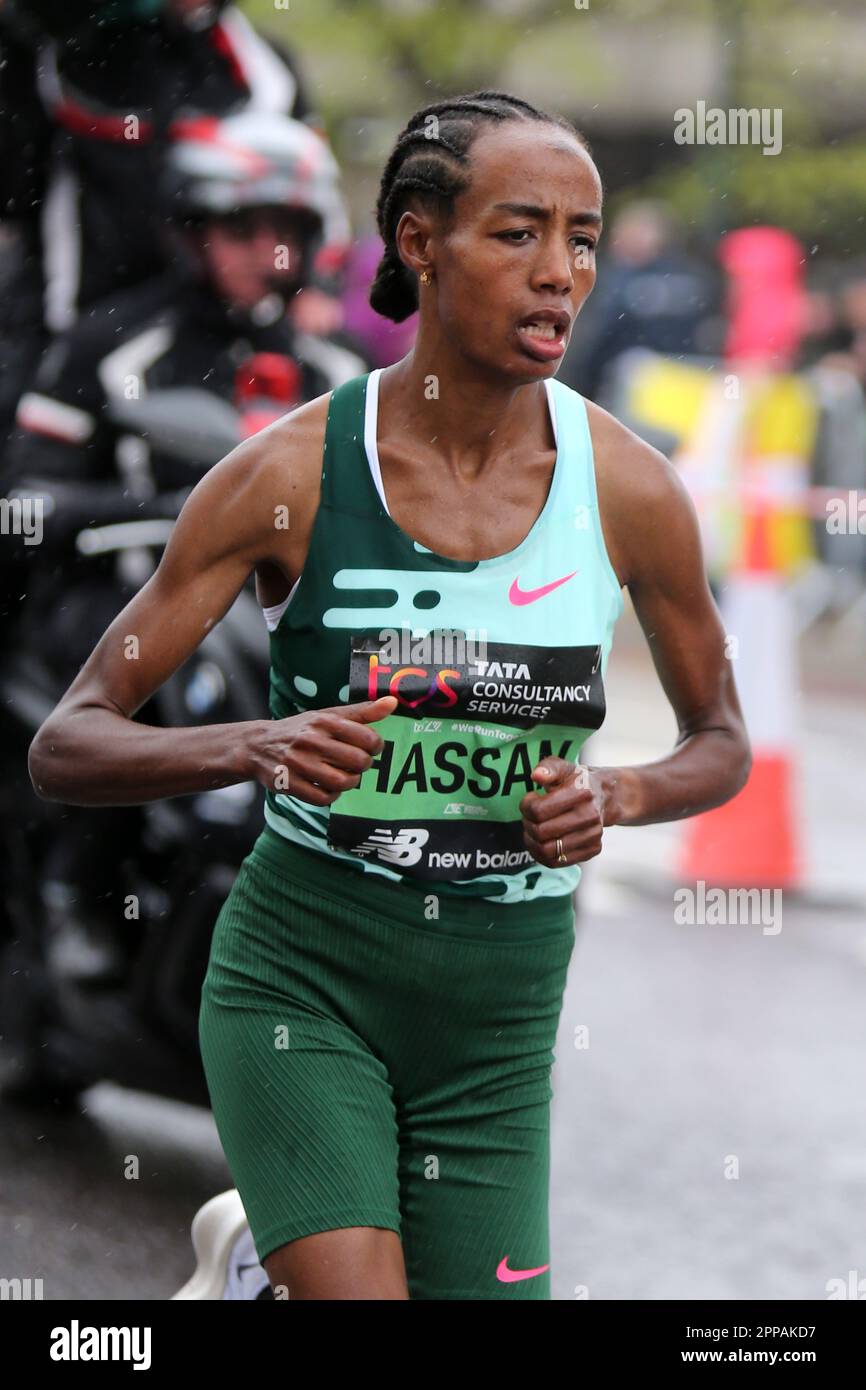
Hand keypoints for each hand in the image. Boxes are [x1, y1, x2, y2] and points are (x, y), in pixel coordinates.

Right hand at [248, 695, 397, 805]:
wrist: (257, 745)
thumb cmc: (301, 730)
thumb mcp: (328, 715)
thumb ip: (362, 711)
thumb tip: (393, 703)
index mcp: (324, 721)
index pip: (367, 737)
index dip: (376, 746)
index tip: (371, 748)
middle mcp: (311, 740)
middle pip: (358, 761)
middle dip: (364, 765)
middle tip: (358, 764)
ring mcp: (298, 763)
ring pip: (342, 782)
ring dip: (350, 782)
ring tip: (346, 776)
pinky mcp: (289, 784)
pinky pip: (323, 798)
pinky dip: (332, 796)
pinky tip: (329, 787)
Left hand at [519, 756, 606, 868]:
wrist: (605, 796)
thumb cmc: (576, 781)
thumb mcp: (563, 767)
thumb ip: (548, 768)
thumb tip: (537, 776)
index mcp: (581, 792)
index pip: (539, 810)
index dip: (526, 806)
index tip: (531, 799)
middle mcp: (590, 815)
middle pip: (541, 832)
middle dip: (528, 824)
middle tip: (530, 816)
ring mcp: (593, 835)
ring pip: (547, 851)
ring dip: (532, 841)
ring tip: (534, 829)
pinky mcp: (593, 850)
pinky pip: (556, 862)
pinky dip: (541, 855)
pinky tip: (540, 842)